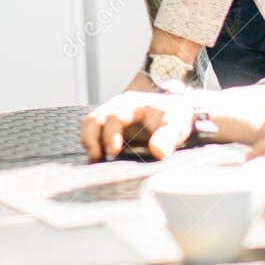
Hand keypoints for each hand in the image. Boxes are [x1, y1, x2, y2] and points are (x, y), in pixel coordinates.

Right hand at [80, 91, 195, 161]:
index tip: (113, 151)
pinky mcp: (109, 127)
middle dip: (92, 139)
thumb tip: (158, 152)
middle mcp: (116, 108)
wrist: (175, 110)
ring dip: (89, 142)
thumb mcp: (176, 124)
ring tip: (95, 161)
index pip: (113, 117)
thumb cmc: (174, 116)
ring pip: (89, 126)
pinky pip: (92, 133)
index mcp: (131, 104)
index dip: (111, 135)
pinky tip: (98, 160)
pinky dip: (92, 145)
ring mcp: (110, 116)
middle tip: (97, 158)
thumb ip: (167, 137)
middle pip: (93, 120)